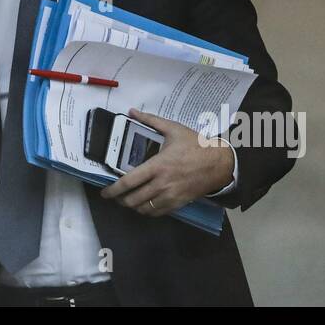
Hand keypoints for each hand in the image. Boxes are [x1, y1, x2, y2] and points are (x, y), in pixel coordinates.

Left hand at [99, 108, 234, 216]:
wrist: (219, 163)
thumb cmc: (195, 145)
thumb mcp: (173, 129)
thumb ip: (151, 120)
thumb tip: (132, 111)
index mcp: (157, 165)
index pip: (129, 182)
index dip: (113, 190)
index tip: (105, 192)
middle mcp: (162, 183)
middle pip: (134, 199)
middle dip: (121, 200)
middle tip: (116, 196)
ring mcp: (171, 196)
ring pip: (145, 209)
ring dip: (133, 206)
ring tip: (128, 200)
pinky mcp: (179, 203)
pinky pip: (158, 213)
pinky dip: (148, 211)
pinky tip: (145, 205)